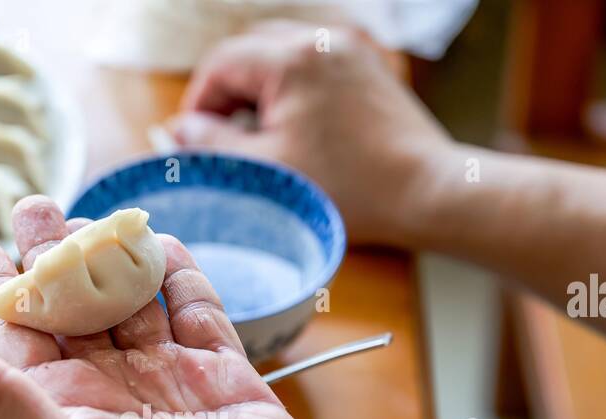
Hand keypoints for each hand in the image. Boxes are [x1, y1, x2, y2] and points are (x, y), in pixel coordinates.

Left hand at [0, 197, 361, 418]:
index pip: (16, 342)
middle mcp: (112, 403)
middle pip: (73, 313)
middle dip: (54, 259)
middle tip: (35, 204)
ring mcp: (172, 393)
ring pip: (135, 307)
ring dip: (114, 260)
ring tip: (93, 214)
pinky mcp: (231, 390)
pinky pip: (201, 317)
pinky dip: (184, 279)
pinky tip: (165, 246)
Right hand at [168, 20, 453, 245]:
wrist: (425, 190)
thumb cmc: (350, 187)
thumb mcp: (267, 169)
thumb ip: (215, 145)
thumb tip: (180, 130)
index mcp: (291, 60)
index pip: (222, 64)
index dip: (199, 102)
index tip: (191, 138)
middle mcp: (320, 41)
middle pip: (250, 50)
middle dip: (227, 90)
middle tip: (218, 136)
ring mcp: (348, 50)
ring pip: (282, 53)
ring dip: (259, 87)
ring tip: (256, 134)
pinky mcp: (367, 67)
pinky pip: (314, 64)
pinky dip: (292, 87)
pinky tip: (294, 127)